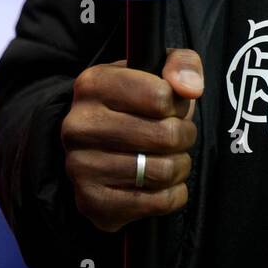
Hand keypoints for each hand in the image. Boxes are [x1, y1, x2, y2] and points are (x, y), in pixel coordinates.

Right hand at [61, 48, 203, 232]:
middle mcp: (78, 125)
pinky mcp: (90, 202)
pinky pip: (157, 203)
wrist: (101, 147)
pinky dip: (173, 195)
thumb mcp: (159, 69)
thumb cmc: (138, 104)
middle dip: (184, 136)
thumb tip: (190, 88)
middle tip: (177, 136)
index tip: (170, 108)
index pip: (161, 96)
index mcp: (92, 84)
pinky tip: (162, 184)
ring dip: (180, 166)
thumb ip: (182, 64)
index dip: (178, 104)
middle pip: (165, 135)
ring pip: (163, 171)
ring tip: (170, 158)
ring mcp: (79, 166)